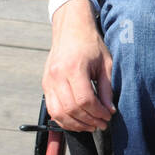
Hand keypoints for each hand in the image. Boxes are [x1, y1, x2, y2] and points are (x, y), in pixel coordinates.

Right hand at [42, 0, 115, 131]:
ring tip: (91, 125)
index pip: (85, 100)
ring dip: (76, 124)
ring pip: (59, 113)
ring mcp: (48, 81)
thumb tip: (109, 110)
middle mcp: (57, 75)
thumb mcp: (105, 64)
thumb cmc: (90, 44)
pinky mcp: (45, 84)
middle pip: (71, 109)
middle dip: (89, 121)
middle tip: (102, 124)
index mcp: (74, 68)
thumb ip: (107, 89)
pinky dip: (64, 120)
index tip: (108, 116)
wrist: (71, 29)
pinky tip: (77, 121)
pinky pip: (52, 109)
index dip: (98, 112)